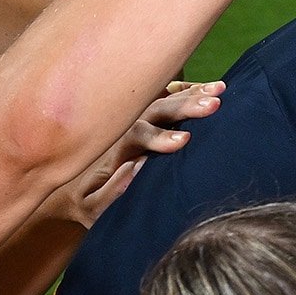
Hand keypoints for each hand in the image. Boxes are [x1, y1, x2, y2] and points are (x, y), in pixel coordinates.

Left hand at [50, 82, 222, 226]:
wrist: (75, 186)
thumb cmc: (87, 202)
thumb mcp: (92, 207)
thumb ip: (110, 192)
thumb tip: (135, 169)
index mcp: (113, 149)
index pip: (136, 135)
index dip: (159, 137)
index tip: (183, 142)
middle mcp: (125, 128)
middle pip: (154, 109)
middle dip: (184, 107)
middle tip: (212, 105)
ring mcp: (136, 120)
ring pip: (163, 99)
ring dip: (192, 94)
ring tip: (220, 89)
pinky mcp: (147, 119)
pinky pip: (167, 96)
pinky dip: (189, 89)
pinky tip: (211, 87)